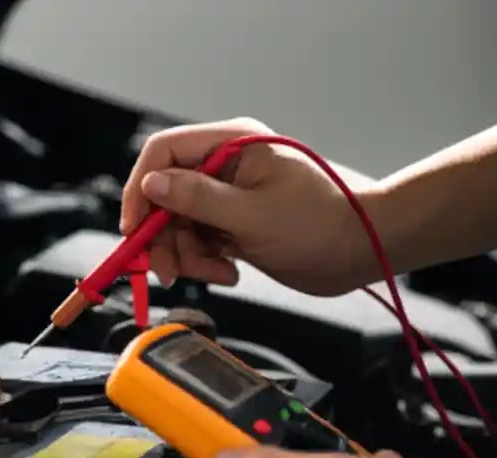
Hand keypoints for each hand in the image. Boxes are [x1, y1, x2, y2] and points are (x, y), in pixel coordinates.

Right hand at [120, 117, 379, 296]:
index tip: (133, 230)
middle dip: (162, 236)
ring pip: (177, 224)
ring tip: (216, 274)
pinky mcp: (233, 222)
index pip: (163, 152)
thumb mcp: (252, 215)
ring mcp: (228, 195)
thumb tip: (151, 185)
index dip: (140, 190)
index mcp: (232, 144)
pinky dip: (204, 262)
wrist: (363, 251)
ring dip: (186, 255)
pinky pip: (198, 241)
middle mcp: (224, 164)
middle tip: (168, 271)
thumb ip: (197, 199)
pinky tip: (229, 272)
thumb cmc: (321, 225)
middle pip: (164, 195)